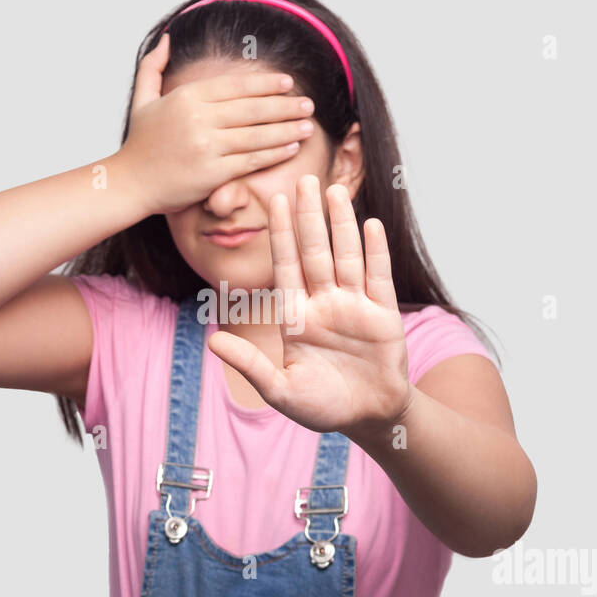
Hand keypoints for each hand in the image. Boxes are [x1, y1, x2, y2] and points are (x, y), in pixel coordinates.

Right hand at [114, 32, 316, 213]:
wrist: (129, 183)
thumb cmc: (139, 144)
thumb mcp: (142, 99)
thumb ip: (154, 66)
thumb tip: (168, 38)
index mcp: (186, 97)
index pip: (236, 86)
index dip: (265, 84)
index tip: (288, 83)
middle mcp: (198, 118)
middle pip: (252, 108)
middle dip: (285, 106)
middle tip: (308, 104)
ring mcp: (207, 146)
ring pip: (257, 134)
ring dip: (287, 129)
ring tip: (307, 126)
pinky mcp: (213, 173)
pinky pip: (251, 160)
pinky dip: (274, 153)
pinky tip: (291, 147)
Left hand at [207, 174, 414, 436]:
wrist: (367, 419)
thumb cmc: (322, 406)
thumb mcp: (280, 390)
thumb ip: (250, 364)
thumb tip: (213, 343)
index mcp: (297, 316)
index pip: (285, 265)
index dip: (280, 234)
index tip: (273, 200)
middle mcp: (324, 303)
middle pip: (314, 251)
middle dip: (308, 216)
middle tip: (303, 178)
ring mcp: (354, 306)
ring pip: (345, 256)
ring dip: (341, 225)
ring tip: (335, 191)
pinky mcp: (383, 315)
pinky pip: (377, 276)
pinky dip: (374, 251)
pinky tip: (369, 224)